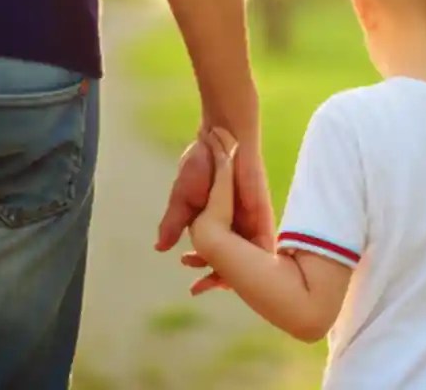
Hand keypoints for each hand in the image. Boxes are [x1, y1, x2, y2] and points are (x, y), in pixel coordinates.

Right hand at [158, 123, 273, 294]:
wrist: (219, 136)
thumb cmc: (201, 164)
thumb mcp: (183, 199)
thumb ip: (175, 223)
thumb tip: (160, 249)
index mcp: (219, 224)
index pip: (217, 258)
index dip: (208, 275)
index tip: (194, 289)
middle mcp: (237, 225)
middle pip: (236, 263)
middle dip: (220, 280)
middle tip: (200, 289)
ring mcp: (251, 218)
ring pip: (252, 257)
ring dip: (238, 273)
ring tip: (218, 285)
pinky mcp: (262, 209)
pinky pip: (264, 239)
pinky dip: (258, 256)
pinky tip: (249, 273)